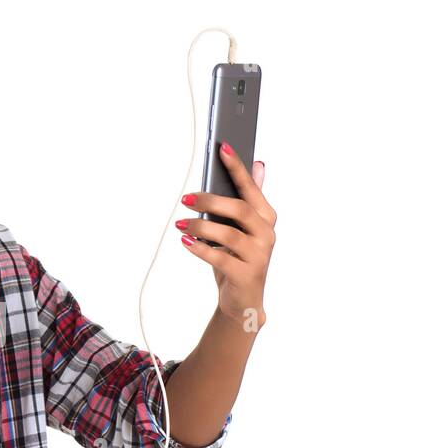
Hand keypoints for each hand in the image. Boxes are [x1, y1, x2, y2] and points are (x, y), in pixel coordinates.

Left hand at [177, 143, 274, 331]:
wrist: (243, 300)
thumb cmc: (238, 258)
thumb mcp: (241, 228)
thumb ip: (247, 199)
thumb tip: (258, 165)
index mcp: (265, 217)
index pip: (251, 187)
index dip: (237, 167)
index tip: (223, 147)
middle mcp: (266, 233)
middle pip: (239, 209)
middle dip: (210, 200)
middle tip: (186, 199)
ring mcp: (259, 255)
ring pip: (228, 234)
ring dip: (201, 227)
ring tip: (181, 224)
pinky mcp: (246, 274)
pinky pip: (220, 258)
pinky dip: (200, 249)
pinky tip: (186, 243)